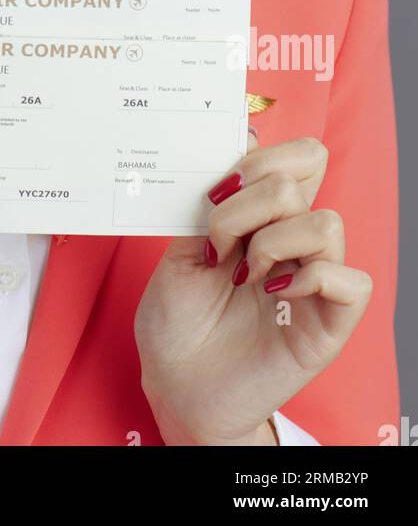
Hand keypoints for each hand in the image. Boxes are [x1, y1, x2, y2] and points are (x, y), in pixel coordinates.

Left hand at [134, 128, 372, 445]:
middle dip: (253, 192)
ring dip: (272, 240)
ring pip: (326, 222)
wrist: (174, 386)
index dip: (261, 156)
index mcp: (263, 216)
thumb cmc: (174, 322)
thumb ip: (211, 201)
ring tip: (242, 272)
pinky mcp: (329, 323)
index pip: (297, 156)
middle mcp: (294, 239)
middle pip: (310, 170)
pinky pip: (351, 281)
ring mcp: (314, 280)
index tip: (217, 188)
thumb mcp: (179, 247)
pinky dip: (311, 277)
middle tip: (219, 235)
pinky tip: (273, 292)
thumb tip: (245, 139)